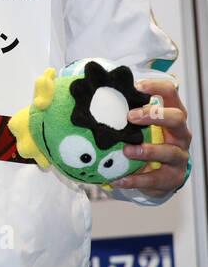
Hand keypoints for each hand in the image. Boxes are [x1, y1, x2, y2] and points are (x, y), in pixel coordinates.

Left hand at [111, 78, 192, 197]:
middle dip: (155, 115)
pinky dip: (135, 180)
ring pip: (170, 152)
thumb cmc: (146, 142)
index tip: (136, 87)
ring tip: (126, 151)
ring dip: (147, 150)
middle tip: (131, 116)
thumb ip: (123, 112)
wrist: (157, 175)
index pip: (171, 93)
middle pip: (177, 119)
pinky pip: (155, 179)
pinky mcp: (172, 178)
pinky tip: (117, 179)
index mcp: (171, 116)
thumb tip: (87, 93)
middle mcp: (180, 134)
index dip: (156, 87)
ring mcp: (179, 156)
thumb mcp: (138, 126)